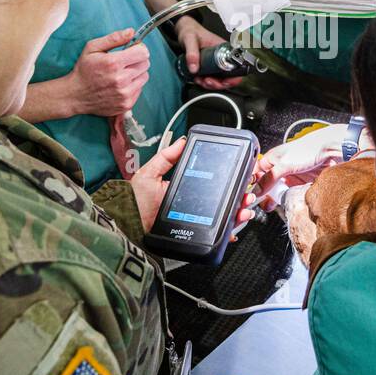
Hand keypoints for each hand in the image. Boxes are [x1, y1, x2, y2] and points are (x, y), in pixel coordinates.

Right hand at [65, 29, 149, 116]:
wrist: (76, 95)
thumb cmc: (84, 70)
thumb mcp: (92, 48)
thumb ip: (114, 38)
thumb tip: (131, 32)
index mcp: (113, 63)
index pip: (143, 52)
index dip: (138, 48)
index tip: (132, 49)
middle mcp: (121, 80)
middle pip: (145, 64)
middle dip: (137, 60)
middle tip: (125, 62)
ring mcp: (124, 94)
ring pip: (144, 77)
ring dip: (136, 73)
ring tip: (122, 73)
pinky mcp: (126, 104)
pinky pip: (140, 89)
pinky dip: (133, 85)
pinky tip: (121, 84)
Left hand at [130, 137, 261, 232]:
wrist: (129, 225)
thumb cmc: (135, 202)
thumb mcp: (149, 174)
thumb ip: (166, 157)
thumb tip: (183, 140)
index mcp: (186, 187)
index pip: (213, 181)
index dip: (229, 178)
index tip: (242, 173)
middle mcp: (194, 203)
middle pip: (224, 198)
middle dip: (241, 194)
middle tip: (247, 192)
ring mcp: (197, 219)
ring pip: (225, 215)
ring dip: (240, 210)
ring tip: (244, 207)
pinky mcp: (195, 234)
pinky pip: (217, 233)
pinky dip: (229, 229)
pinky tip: (234, 224)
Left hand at [174, 16, 242, 90]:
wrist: (184, 31)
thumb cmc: (191, 31)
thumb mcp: (190, 39)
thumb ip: (192, 52)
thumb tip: (194, 68)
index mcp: (225, 48)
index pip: (237, 65)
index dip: (233, 77)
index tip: (224, 81)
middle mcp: (223, 56)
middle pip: (229, 76)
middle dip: (219, 83)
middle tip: (208, 81)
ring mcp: (217, 62)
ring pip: (220, 80)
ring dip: (211, 84)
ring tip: (200, 80)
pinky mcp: (210, 67)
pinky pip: (212, 78)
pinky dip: (205, 82)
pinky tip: (198, 79)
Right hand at [254, 124, 347, 210]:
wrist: (330, 150)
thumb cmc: (307, 149)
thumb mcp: (283, 165)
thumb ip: (269, 179)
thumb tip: (257, 191)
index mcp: (271, 159)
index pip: (255, 174)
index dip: (251, 185)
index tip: (250, 195)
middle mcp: (278, 168)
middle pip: (265, 185)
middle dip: (263, 195)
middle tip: (262, 203)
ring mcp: (288, 176)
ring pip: (276, 191)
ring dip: (274, 199)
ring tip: (272, 205)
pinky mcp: (299, 184)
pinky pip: (288, 194)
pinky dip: (285, 199)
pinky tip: (284, 202)